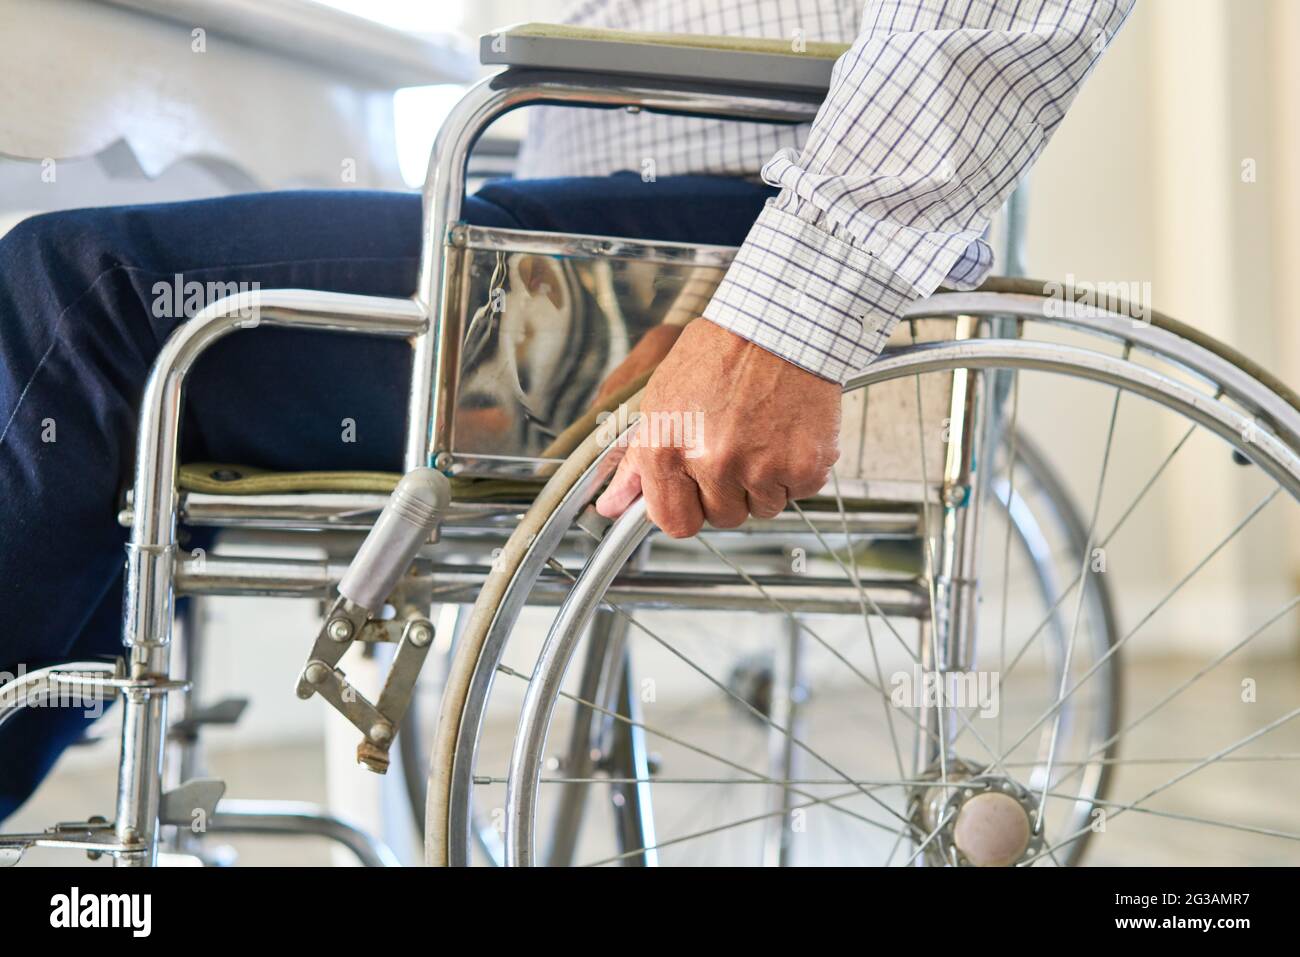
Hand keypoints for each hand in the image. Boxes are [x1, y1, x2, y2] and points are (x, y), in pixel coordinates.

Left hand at [595, 318, 840, 536]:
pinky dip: (797, 470)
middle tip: (734, 445)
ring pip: (763, 508)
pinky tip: (787, 433)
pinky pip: (798, 492)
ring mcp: (762, 468)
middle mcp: (714, 463)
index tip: (694, 493)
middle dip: (728, 491)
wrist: (778, 325)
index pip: (674, 523)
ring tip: (761, 434)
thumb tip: (612, 505)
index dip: (685, 509)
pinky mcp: (804, 465)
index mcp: (670, 450)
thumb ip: (637, 461)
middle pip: (722, 517)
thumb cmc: (720, 353)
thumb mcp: (662, 400)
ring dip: (764, 482)